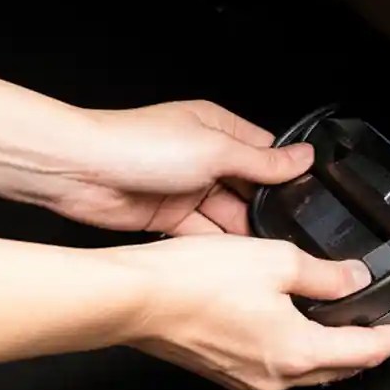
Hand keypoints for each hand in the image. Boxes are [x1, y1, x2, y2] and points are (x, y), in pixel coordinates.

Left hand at [50, 100, 311, 234]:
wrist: (81, 172)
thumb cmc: (138, 145)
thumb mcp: (215, 150)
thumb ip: (262, 161)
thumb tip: (302, 158)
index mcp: (219, 129)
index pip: (266, 152)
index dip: (286, 176)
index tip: (308, 200)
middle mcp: (205, 158)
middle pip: (249, 190)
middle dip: (265, 210)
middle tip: (288, 234)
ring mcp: (187, 189)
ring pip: (228, 216)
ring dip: (241, 232)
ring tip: (263, 252)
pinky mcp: (169, 218)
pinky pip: (204, 235)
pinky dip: (216, 248)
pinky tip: (232, 260)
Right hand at [108, 234, 389, 389]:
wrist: (133, 300)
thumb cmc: (195, 281)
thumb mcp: (276, 260)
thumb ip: (325, 274)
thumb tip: (355, 280)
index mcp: (299, 351)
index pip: (369, 352)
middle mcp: (276, 376)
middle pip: (341, 369)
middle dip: (369, 348)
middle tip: (385, 325)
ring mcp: (247, 379)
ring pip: (307, 372)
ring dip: (332, 352)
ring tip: (344, 324)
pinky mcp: (223, 371)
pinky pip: (275, 367)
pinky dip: (296, 351)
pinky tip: (291, 326)